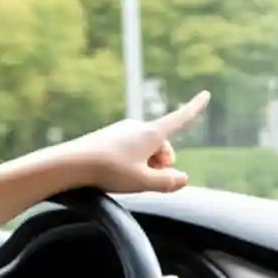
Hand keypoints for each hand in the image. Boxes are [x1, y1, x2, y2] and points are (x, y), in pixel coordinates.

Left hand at [53, 91, 210, 193]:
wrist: (71, 163)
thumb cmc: (108, 171)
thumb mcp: (142, 183)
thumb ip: (167, 182)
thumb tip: (183, 178)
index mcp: (151, 134)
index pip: (179, 120)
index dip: (195, 108)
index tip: (206, 94)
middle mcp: (138, 127)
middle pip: (163, 146)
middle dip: (162, 163)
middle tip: (147, 180)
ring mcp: (123, 131)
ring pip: (147, 150)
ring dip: (147, 164)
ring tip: (128, 179)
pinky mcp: (111, 137)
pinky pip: (131, 150)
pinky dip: (132, 162)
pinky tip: (116, 173)